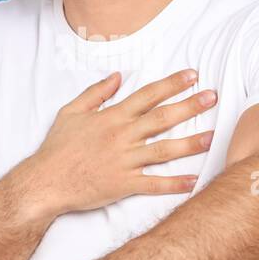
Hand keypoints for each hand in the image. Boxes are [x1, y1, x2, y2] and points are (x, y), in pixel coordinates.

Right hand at [20, 68, 216, 217]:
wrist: (45, 181)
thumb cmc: (57, 148)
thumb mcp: (71, 112)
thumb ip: (96, 93)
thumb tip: (118, 77)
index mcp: (112, 117)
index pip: (148, 95)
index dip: (172, 84)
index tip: (192, 75)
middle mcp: (122, 136)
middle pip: (162, 118)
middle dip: (190, 106)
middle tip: (213, 97)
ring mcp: (124, 161)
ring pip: (163, 150)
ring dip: (190, 143)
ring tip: (212, 136)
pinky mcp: (124, 184)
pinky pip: (153, 184)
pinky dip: (174, 184)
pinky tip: (194, 181)